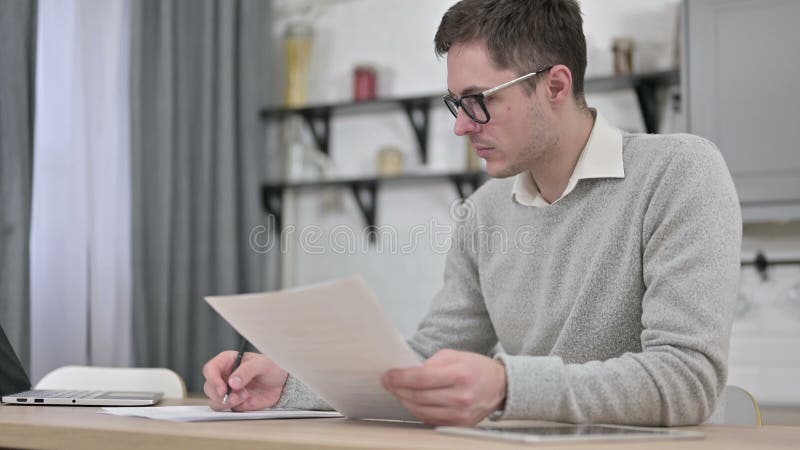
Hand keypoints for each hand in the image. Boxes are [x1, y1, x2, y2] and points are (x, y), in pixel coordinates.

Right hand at [202, 351, 288, 411]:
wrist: (282, 383)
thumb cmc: (271, 367)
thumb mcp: (261, 364)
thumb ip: (246, 371)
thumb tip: (232, 382)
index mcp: (227, 362)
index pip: (210, 369)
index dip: (213, 380)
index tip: (222, 389)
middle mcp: (224, 377)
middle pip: (209, 388)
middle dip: (220, 395)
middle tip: (235, 396)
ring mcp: (228, 391)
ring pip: (215, 401)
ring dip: (227, 402)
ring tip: (244, 396)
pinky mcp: (234, 403)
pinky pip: (228, 409)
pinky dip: (237, 407)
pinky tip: (249, 400)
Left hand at [381, 349, 505, 425]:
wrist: (501, 386)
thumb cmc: (476, 368)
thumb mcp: (454, 355)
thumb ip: (431, 364)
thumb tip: (407, 374)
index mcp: (459, 374)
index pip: (421, 378)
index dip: (400, 378)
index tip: (388, 376)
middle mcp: (461, 397)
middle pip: (418, 397)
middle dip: (398, 389)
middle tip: (388, 383)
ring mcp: (460, 414)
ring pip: (421, 411)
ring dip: (405, 401)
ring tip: (398, 392)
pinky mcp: (459, 424)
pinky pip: (430, 420)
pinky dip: (418, 411)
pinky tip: (412, 402)